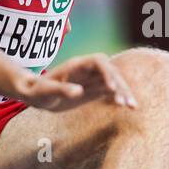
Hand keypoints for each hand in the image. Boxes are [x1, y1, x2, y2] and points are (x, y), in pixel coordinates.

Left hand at [11, 54, 137, 111]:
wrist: (35, 95)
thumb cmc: (37, 91)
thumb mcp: (46, 91)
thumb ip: (61, 90)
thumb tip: (78, 91)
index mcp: (77, 65)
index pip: (99, 61)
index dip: (107, 72)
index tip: (111, 88)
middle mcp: (87, 70)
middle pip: (111, 72)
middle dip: (120, 85)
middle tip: (125, 103)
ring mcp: (92, 79)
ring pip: (114, 82)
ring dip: (124, 92)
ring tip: (132, 107)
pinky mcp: (93, 90)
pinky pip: (111, 91)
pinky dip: (120, 98)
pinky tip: (128, 106)